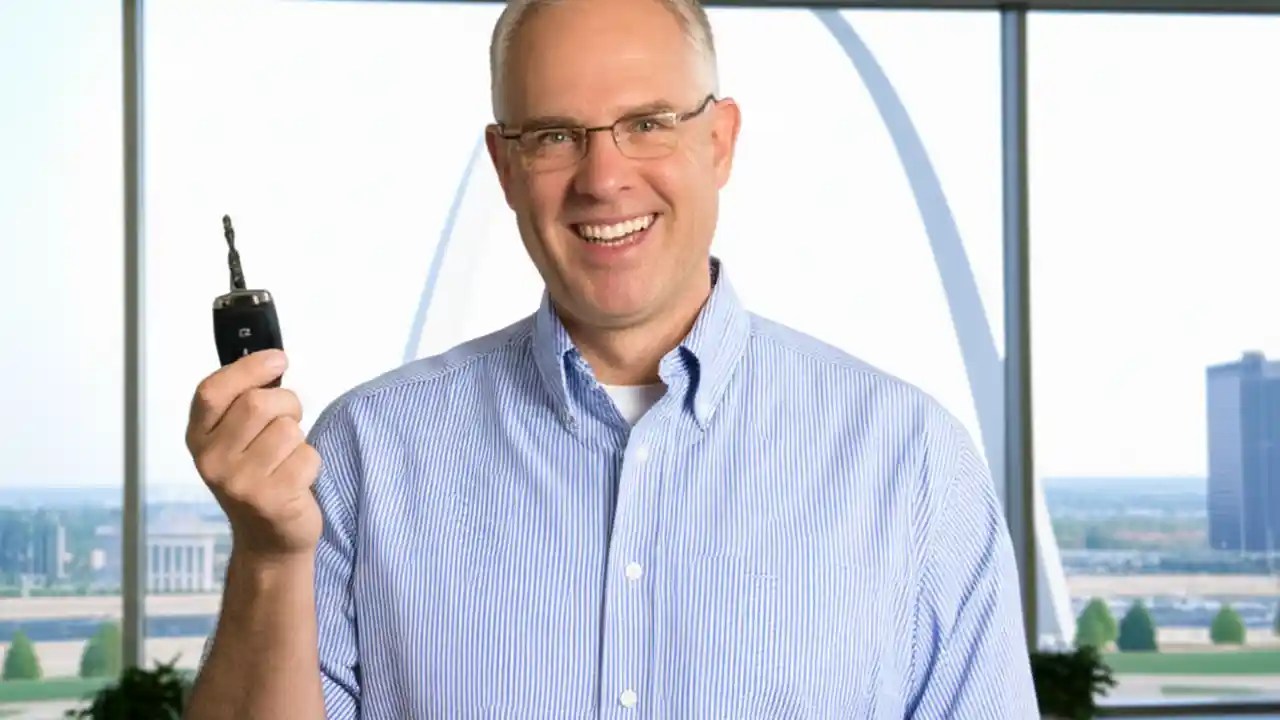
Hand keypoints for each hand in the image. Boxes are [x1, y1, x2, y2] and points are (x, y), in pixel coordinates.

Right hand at [186, 349, 321, 558]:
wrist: (267, 538)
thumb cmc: (258, 475)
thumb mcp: (236, 438)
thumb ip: (243, 401)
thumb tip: (272, 359)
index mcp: (198, 437)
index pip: (212, 390)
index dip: (248, 368)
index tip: (278, 360)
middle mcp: (211, 461)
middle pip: (257, 404)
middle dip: (287, 404)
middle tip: (290, 419)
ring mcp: (239, 483)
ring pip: (287, 430)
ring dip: (299, 438)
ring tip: (287, 457)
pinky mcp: (270, 500)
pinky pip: (307, 457)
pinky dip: (312, 463)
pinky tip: (296, 480)